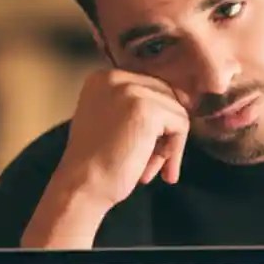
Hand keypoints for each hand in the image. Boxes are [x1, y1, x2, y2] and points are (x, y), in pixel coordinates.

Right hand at [53, 68, 189, 209]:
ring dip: (169, 144)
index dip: (154, 122)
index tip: (144, 150)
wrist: (82, 186)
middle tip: (151, 163)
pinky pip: (181, 124)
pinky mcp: (147, 109)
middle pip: (165, 96)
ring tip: (149, 169)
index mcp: (102, 78)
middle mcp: (114, 77)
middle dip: (164, 131)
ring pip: (176, 111)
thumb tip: (181, 102)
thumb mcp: (110, 122)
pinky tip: (159, 171)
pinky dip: (175, 150)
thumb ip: (135, 108)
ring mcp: (131, 90)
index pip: (149, 88)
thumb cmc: (95, 164)